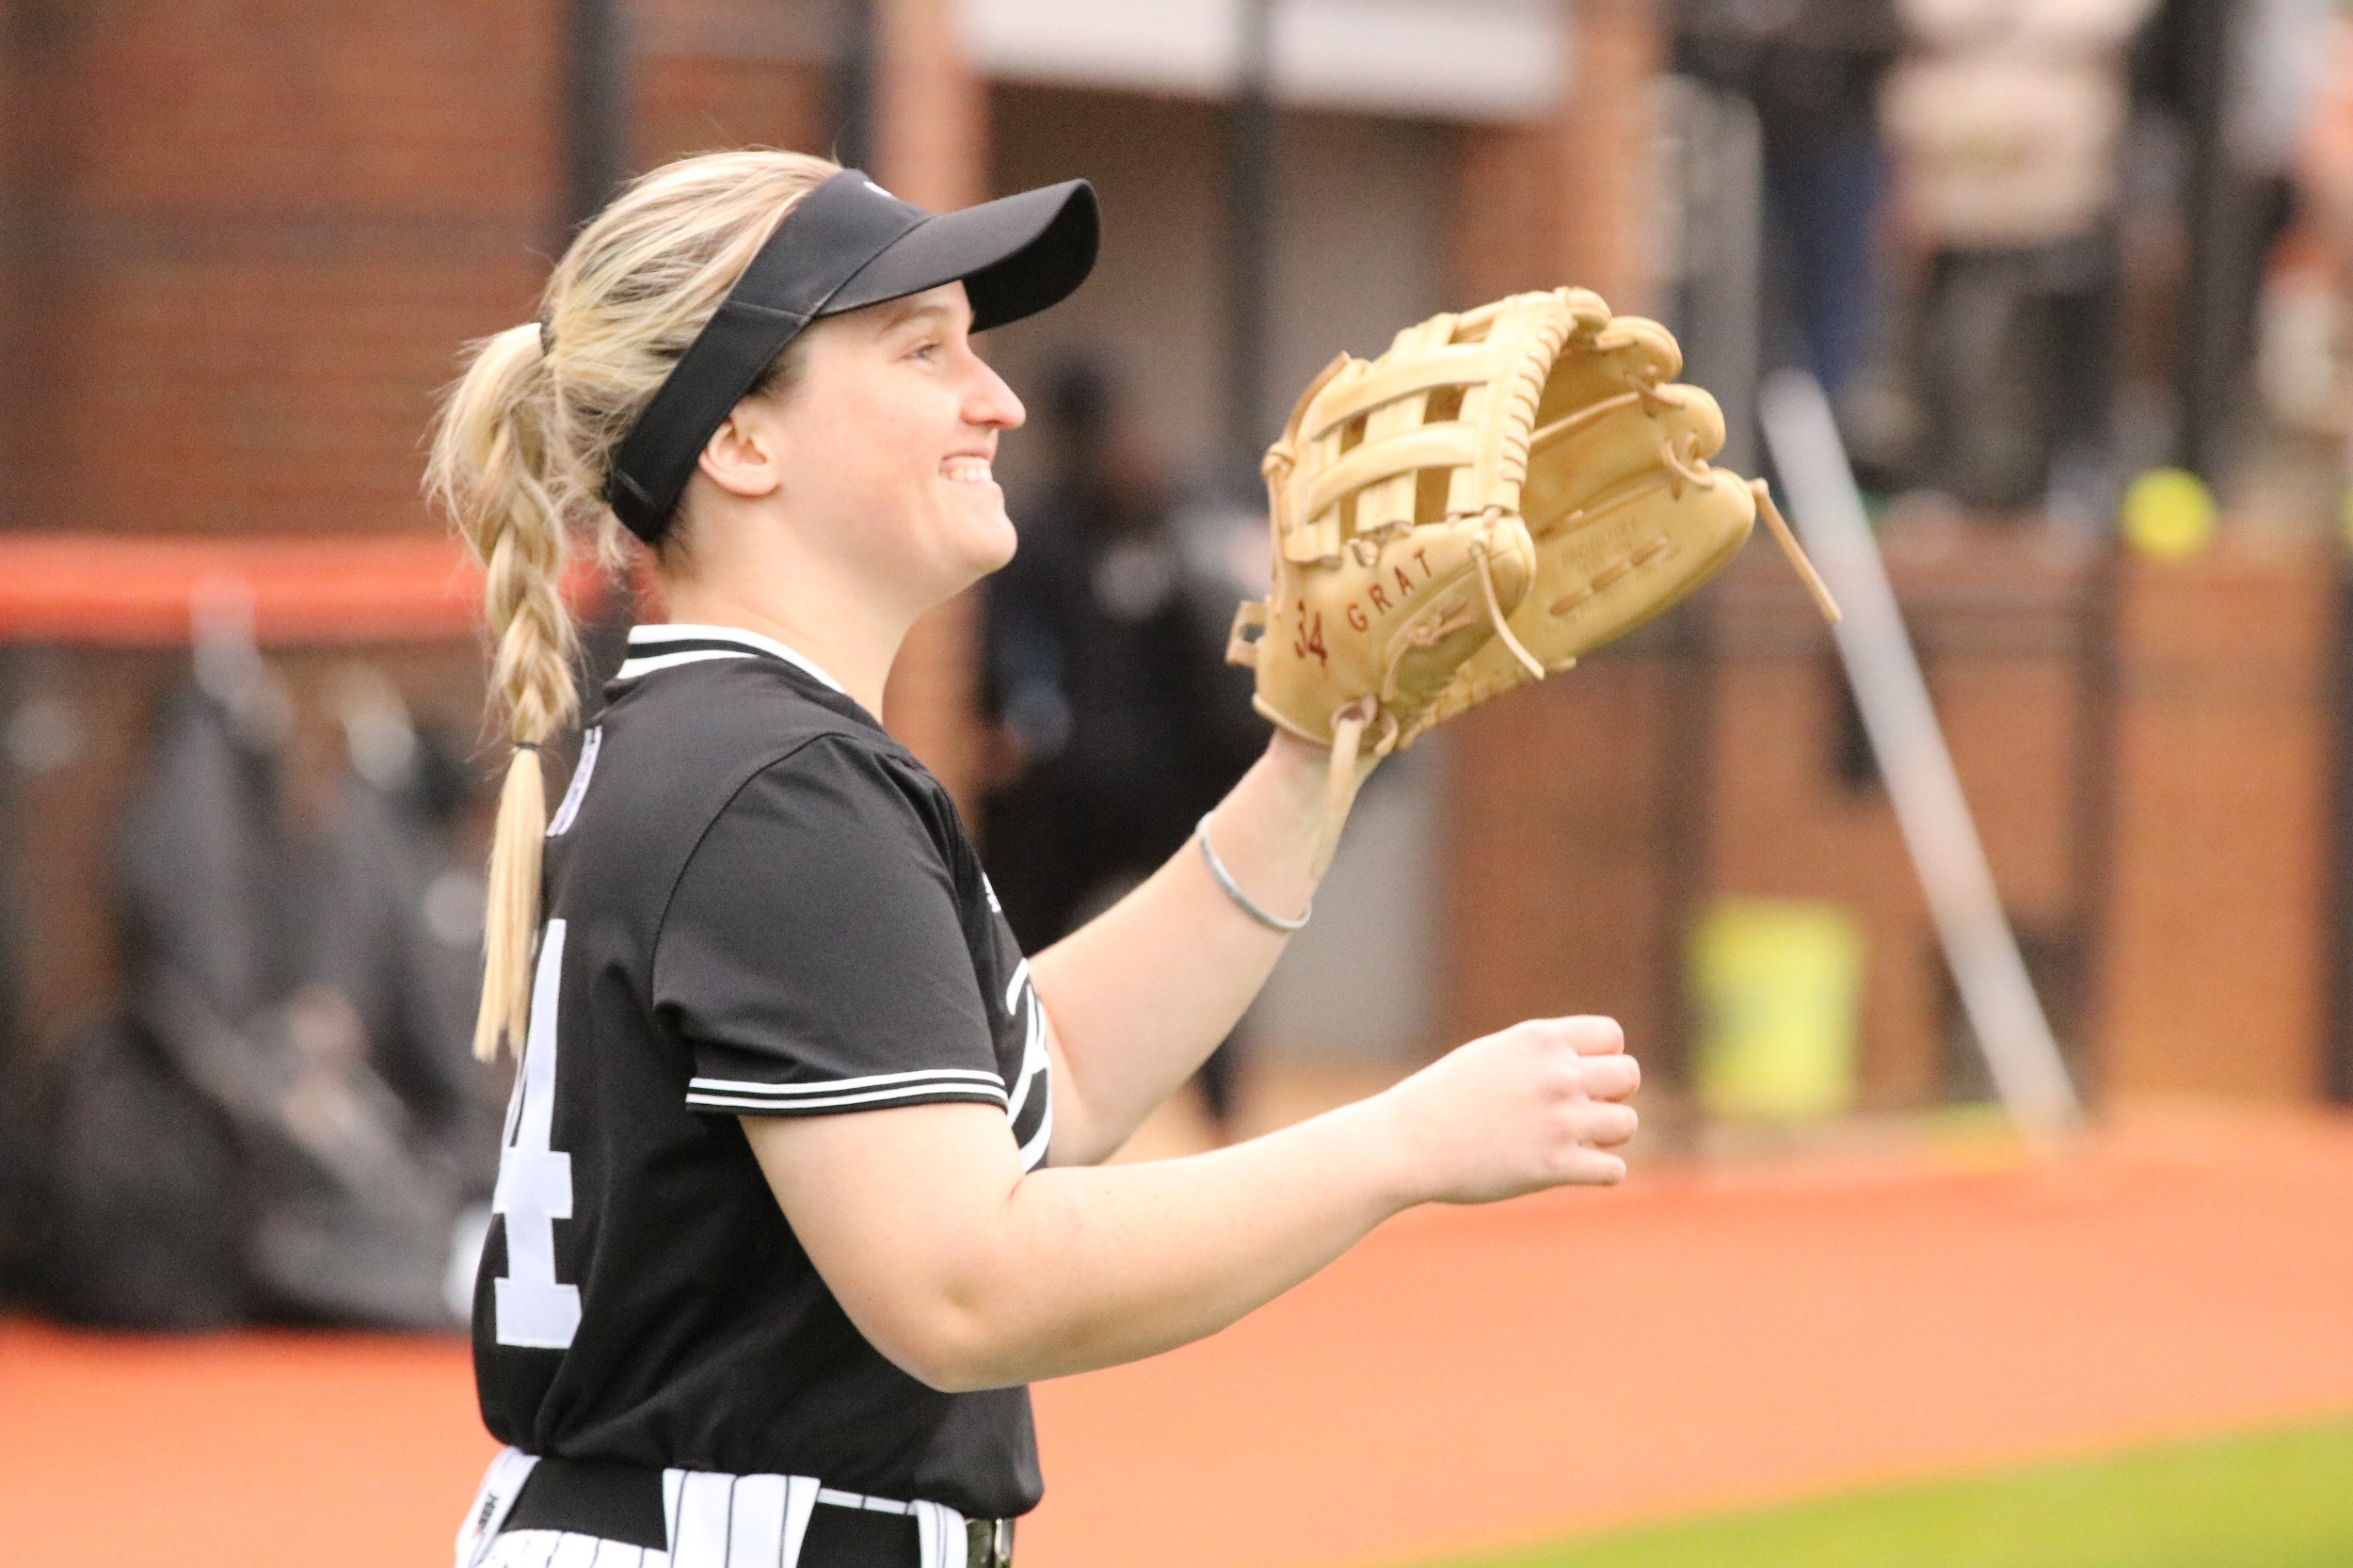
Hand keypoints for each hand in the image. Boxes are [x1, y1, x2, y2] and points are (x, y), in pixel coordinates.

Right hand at [1374, 1016, 1638, 1203]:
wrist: (1407, 1142)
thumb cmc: (1445, 1099)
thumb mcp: (1494, 1055)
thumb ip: (1542, 1055)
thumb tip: (1591, 1068)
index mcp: (1540, 1039)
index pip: (1612, 1037)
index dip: (1602, 1058)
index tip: (1579, 1077)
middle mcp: (1556, 1074)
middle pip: (1629, 1076)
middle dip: (1612, 1094)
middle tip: (1581, 1111)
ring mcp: (1559, 1120)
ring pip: (1626, 1124)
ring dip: (1607, 1136)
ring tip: (1575, 1141)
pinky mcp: (1555, 1166)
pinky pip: (1614, 1170)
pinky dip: (1600, 1172)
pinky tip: (1574, 1169)